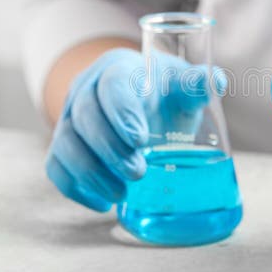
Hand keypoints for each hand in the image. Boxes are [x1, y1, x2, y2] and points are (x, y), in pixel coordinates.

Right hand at [46, 48, 221, 210]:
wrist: (144, 98)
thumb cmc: (165, 91)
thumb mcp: (183, 84)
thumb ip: (198, 84)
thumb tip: (215, 82)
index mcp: (118, 69)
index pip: (111, 86)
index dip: (121, 114)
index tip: (141, 140)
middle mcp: (87, 89)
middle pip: (84, 117)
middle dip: (109, 150)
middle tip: (138, 173)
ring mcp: (70, 118)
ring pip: (65, 144)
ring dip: (90, 173)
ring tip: (121, 194)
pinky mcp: (64, 145)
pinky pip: (56, 167)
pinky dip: (75, 188)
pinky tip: (102, 202)